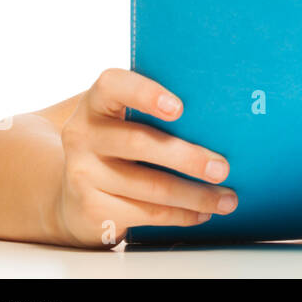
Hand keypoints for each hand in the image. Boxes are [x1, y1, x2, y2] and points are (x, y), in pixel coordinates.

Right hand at [56, 68, 237, 246]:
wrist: (74, 187)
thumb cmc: (120, 140)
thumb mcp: (126, 117)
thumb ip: (159, 110)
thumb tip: (224, 117)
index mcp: (98, 101)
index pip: (114, 86)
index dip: (146, 94)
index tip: (180, 108)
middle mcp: (84, 134)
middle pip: (139, 143)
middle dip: (187, 158)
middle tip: (223, 168)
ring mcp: (84, 173)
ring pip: (149, 187)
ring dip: (194, 195)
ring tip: (227, 200)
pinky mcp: (92, 208)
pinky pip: (145, 213)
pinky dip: (180, 215)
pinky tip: (203, 213)